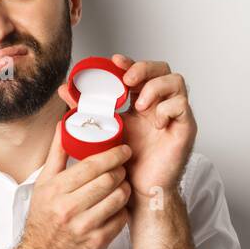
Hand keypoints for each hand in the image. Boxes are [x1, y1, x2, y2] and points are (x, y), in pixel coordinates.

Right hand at [16, 126, 132, 248]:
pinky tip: (117, 205)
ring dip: (125, 189)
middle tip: (122, 167)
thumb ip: (56, 155)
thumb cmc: (44, 217)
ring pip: (117, 199)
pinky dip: (123, 210)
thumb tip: (63, 126)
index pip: (90, 166)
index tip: (123, 150)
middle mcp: (68, 208)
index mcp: (55, 190)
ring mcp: (83, 227)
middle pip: (107, 181)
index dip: (112, 155)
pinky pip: (120, 219)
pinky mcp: (96, 242)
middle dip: (120, 171)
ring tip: (122, 185)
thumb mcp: (43, 184)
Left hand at [58, 54, 196, 199]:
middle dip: (144, 68)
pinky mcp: (185, 128)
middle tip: (128, 80)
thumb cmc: (124, 161)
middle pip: (162, 69)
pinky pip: (182, 106)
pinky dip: (167, 109)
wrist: (136, 188)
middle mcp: (159, 104)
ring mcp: (173, 115)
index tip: (114, 60)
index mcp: (140, 101)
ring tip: (139, 105)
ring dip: (155, 87)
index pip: (141, 71)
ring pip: (176, 81)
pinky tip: (154, 122)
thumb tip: (64, 89)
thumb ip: (86, 109)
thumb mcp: (103, 128)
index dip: (130, 62)